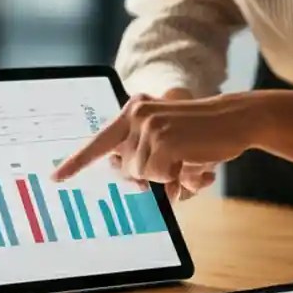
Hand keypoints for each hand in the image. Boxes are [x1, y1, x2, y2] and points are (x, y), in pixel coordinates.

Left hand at [54, 94, 255, 196]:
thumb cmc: (202, 135)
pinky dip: (177, 177)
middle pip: (126, 168)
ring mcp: (150, 126)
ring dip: (168, 176)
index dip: (77, 162)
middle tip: (177, 162)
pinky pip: (159, 177)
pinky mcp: (165, 140)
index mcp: (134, 110)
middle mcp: (137, 114)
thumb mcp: (168, 139)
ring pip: (143, 175)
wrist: (236, 118)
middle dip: (150, 174)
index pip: (100, 141)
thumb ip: (145, 155)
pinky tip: (193, 161)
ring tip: (188, 158)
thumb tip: (135, 182)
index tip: (56, 177)